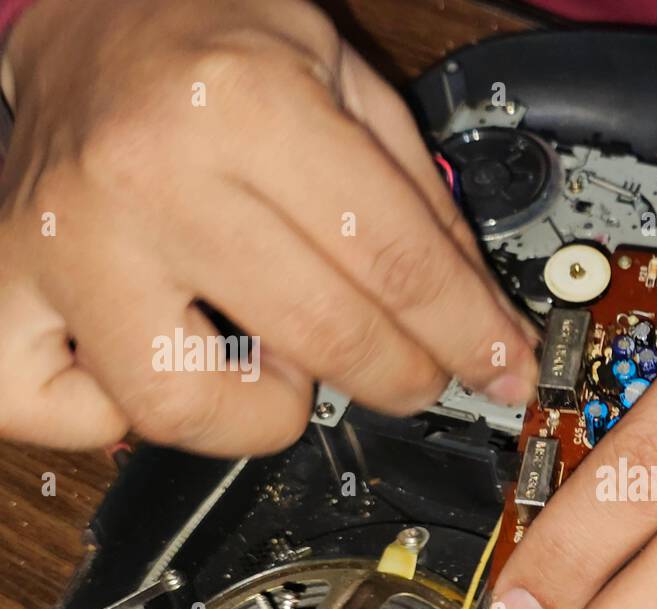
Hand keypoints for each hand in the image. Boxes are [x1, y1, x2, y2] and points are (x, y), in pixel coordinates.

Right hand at [0, 0, 533, 453]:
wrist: (87, 8)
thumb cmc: (213, 42)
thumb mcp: (342, 81)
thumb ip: (421, 204)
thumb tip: (484, 327)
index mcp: (243, 104)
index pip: (396, 263)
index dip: (470, 337)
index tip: (504, 373)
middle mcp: (145, 175)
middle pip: (320, 337)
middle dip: (400, 379)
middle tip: (416, 375)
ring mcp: (64, 241)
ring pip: (183, 407)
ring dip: (260, 413)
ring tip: (277, 364)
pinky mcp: (3, 283)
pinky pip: (48, 408)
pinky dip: (110, 417)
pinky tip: (163, 366)